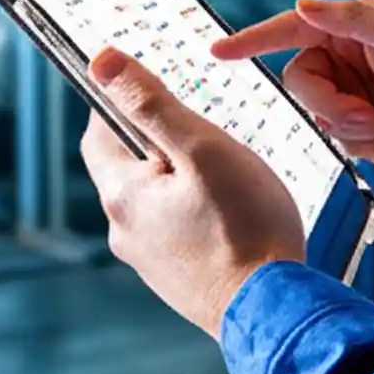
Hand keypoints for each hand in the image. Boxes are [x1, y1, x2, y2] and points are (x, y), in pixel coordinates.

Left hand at [80, 47, 304, 338]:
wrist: (275, 310)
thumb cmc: (246, 228)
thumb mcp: (202, 149)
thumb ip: (152, 104)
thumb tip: (103, 63)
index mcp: (122, 195)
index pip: (98, 132)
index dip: (118, 102)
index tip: (147, 85)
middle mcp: (125, 230)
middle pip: (126, 167)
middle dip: (156, 141)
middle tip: (197, 128)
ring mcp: (150, 261)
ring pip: (153, 201)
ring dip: (178, 179)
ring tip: (222, 172)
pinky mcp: (176, 280)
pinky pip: (174, 231)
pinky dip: (193, 212)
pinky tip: (229, 213)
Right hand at [211, 0, 373, 171]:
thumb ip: (355, 20)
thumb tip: (302, 5)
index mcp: (353, 29)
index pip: (290, 30)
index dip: (252, 40)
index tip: (217, 52)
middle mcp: (349, 61)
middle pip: (300, 81)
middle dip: (327, 100)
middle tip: (367, 109)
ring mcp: (356, 97)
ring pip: (318, 114)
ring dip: (353, 121)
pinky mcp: (368, 134)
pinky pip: (341, 140)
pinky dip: (365, 137)